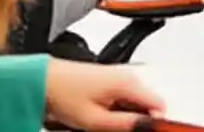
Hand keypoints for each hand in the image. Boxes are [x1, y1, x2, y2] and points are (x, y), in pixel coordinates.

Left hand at [45, 59, 164, 130]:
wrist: (44, 80)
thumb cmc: (64, 94)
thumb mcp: (95, 120)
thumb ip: (126, 124)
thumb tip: (149, 125)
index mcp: (128, 84)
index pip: (159, 105)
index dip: (154, 122)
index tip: (141, 131)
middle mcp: (127, 77)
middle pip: (147, 105)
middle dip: (136, 121)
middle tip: (113, 128)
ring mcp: (118, 77)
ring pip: (134, 103)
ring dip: (124, 116)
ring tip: (100, 122)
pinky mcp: (109, 80)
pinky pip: (123, 99)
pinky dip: (115, 110)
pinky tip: (98, 115)